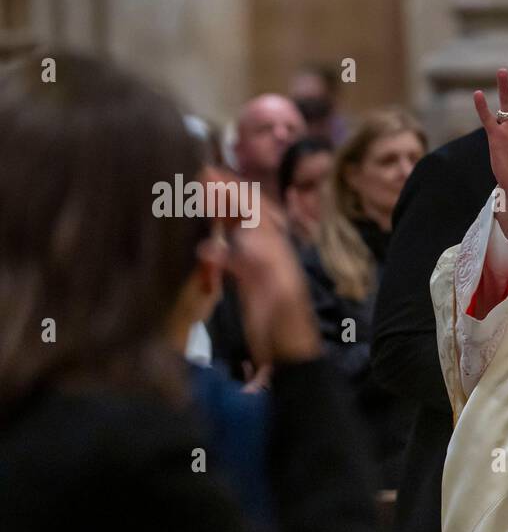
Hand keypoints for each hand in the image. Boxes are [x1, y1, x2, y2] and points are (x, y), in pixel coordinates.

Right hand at [203, 168, 320, 366]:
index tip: (206, 173)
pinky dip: (215, 248)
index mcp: (278, 248)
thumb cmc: (285, 326)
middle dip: (223, 195)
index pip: (255, 208)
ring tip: (193, 201)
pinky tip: (200, 247)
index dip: (232, 189)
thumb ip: (258, 265)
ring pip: (238, 232)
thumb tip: (224, 243)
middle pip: (246, 214)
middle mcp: (269, 251)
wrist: (289, 358)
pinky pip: (231, 256)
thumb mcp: (278, 292)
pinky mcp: (248, 283)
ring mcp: (258, 266)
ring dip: (219, 216)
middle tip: (194, 180)